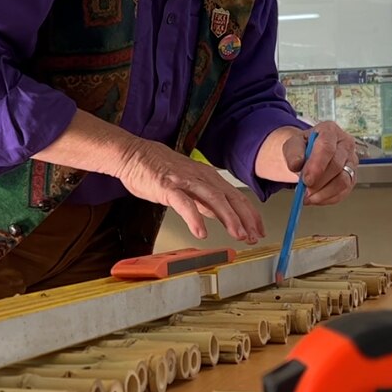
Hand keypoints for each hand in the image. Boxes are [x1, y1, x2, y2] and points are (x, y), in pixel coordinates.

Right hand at [113, 140, 265, 243]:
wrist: (133, 154)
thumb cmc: (158, 170)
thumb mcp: (189, 184)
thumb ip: (204, 199)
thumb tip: (221, 214)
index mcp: (208, 177)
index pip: (235, 197)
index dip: (250, 214)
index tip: (258, 230)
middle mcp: (201, 177)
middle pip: (230, 198)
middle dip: (245, 219)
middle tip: (254, 236)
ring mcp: (185, 181)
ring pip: (213, 199)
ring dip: (228, 218)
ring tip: (237, 235)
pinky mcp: (167, 187)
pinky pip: (184, 204)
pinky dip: (194, 218)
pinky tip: (201, 232)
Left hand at [281, 121, 359, 205]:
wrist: (309, 153)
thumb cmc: (303, 147)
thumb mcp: (293, 144)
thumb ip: (293, 153)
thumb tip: (296, 165)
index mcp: (330, 131)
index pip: (327, 147)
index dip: (317, 165)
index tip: (306, 179)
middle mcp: (345, 144)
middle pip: (336, 165)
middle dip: (319, 181)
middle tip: (304, 191)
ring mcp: (352, 161)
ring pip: (344, 181)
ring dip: (324, 193)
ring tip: (308, 197)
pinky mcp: (352, 177)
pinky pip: (344, 192)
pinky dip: (328, 198)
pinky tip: (316, 198)